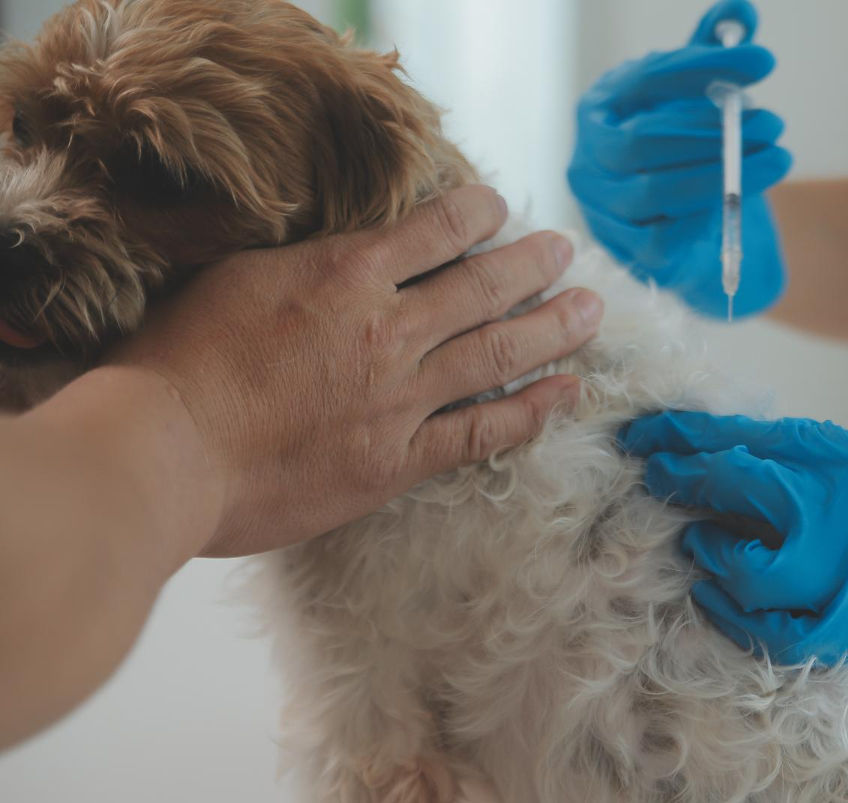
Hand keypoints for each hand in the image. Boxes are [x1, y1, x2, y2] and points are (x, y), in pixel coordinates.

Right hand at [110, 185, 600, 557]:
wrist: (164, 451)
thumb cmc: (178, 361)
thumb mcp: (238, 277)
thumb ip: (306, 265)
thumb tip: (349, 255)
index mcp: (344, 273)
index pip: (433, 229)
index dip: (476, 214)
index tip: (499, 207)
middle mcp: (386, 328)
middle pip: (482, 286)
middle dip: (532, 264)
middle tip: (565, 250)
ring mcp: (399, 396)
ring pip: (498, 351)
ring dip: (552, 326)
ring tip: (591, 309)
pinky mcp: (397, 459)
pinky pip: (482, 431)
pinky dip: (532, 409)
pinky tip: (568, 391)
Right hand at [569, 0, 791, 318]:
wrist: (687, 226)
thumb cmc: (686, 149)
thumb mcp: (698, 96)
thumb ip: (713, 52)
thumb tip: (740, 10)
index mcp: (601, 106)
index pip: (649, 80)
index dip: (707, 68)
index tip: (764, 61)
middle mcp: (589, 157)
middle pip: (645, 141)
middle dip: (716, 132)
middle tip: (774, 122)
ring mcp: (603, 209)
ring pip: (659, 191)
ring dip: (725, 174)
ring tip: (778, 156)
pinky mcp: (628, 253)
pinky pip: (667, 236)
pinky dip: (709, 215)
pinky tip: (745, 198)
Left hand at [620, 411, 847, 682]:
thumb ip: (794, 455)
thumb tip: (711, 448)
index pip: (746, 446)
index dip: (683, 441)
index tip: (641, 436)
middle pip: (740, 499)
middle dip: (687, 488)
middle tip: (658, 483)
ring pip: (751, 576)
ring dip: (713, 559)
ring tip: (701, 549)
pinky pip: (775, 633)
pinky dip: (737, 615)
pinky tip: (720, 597)